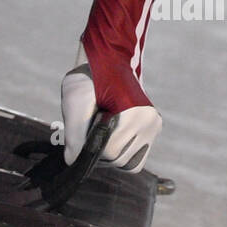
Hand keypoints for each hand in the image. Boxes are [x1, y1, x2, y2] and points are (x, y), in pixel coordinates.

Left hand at [61, 43, 161, 172]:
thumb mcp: (75, 101)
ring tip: (101, 128)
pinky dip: (120, 153)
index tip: (88, 123)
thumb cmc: (87, 80)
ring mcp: (154, 127)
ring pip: (127, 163)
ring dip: (110, 152)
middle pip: (119, 160)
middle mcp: (151, 122)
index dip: (92, 143)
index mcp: (136, 113)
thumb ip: (74, 134)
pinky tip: (110, 136)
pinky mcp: (152, 131)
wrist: (105, 63)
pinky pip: (134, 159)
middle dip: (100, 148)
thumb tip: (73, 161)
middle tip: (92, 125)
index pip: (110, 152)